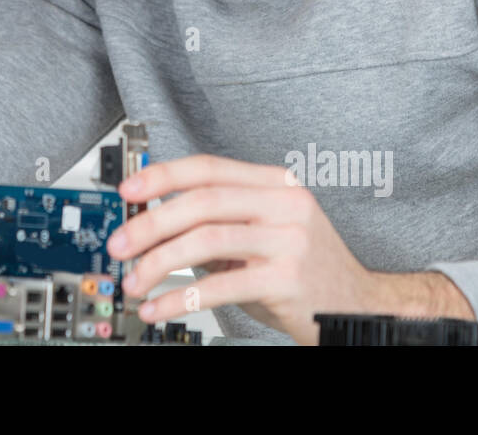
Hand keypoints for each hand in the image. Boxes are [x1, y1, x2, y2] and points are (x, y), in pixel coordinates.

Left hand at [105, 154, 459, 343]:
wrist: (358, 308)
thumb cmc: (306, 272)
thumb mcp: (264, 236)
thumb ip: (218, 224)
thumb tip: (154, 221)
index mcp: (276, 184)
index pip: (209, 169)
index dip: (162, 176)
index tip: (127, 191)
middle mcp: (285, 204)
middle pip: (202, 202)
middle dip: (151, 224)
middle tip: (120, 245)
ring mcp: (289, 240)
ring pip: (207, 240)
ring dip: (160, 262)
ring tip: (134, 282)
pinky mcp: (287, 278)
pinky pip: (222, 285)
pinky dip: (181, 297)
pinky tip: (160, 307)